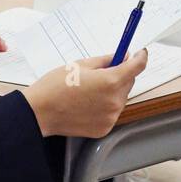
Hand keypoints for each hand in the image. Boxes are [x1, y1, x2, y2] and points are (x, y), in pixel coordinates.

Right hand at [22, 50, 147, 137]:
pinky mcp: (104, 128)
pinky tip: (88, 103)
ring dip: (113, 91)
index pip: (137, 66)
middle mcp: (114, 101)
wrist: (39, 111)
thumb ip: (105, 60)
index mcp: (110, 81)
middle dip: (121, 74)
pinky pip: (112, 112)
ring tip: (89, 90)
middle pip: (129, 82)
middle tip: (103, 71)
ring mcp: (110, 117)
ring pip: (120, 98)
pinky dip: (105, 106)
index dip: (141, 57)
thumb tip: (121, 57)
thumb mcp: (80, 65)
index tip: (140, 53)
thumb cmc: (55, 86)